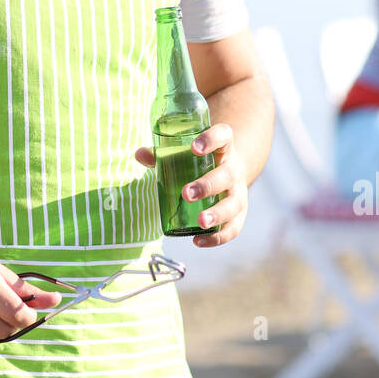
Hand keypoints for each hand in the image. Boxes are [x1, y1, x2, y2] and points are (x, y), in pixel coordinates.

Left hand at [135, 122, 247, 247]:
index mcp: (223, 148)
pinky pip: (233, 228)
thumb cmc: (201, 161)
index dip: (211, 139)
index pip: (223, 136)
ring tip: (200, 222)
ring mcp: (239, 193)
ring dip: (217, 214)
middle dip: (207, 186)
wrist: (229, 172)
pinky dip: (217, 238)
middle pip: (226, 176)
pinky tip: (197, 241)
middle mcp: (234, 169)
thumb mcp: (187, 153)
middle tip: (186, 193)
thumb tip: (139, 154)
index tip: (193, 147)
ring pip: (233, 204)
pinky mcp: (239, 214)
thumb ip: (163, 154)